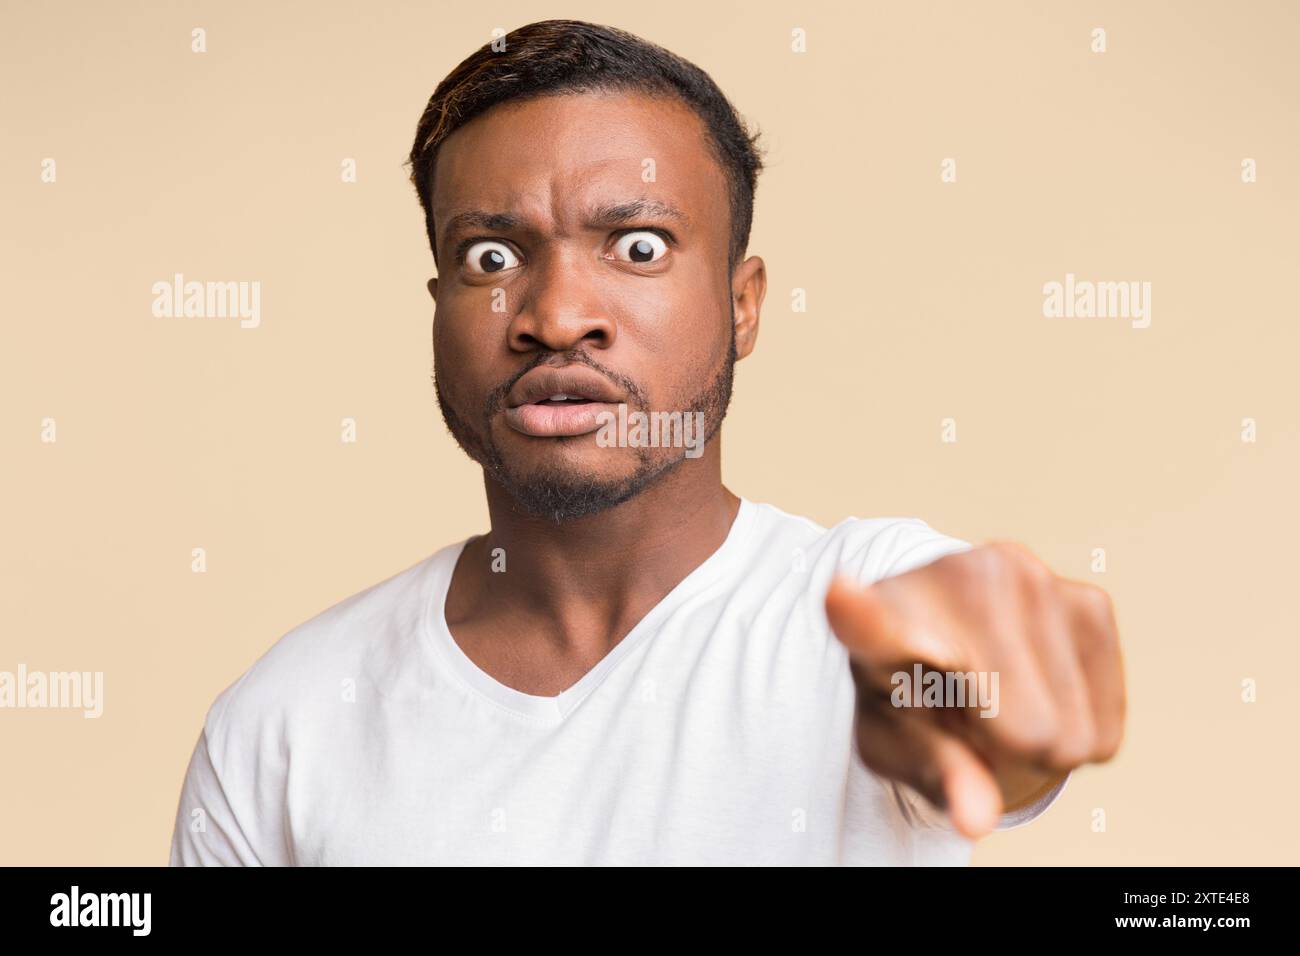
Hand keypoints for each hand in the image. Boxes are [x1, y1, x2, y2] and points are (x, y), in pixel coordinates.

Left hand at [824, 541, 1125, 839]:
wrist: (950, 631)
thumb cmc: (909, 694)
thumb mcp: (896, 740)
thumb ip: (933, 774)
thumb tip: (978, 819)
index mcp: (883, 618)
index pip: (869, 622)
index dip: (856, 613)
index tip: (839, 596)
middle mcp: (959, 578)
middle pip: (1027, 731)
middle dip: (1009, 746)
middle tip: (970, 714)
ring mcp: (1029, 578)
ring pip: (1073, 731)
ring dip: (1045, 735)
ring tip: (999, 697)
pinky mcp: (1087, 597)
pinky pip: (1107, 720)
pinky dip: (1080, 724)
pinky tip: (1039, 686)